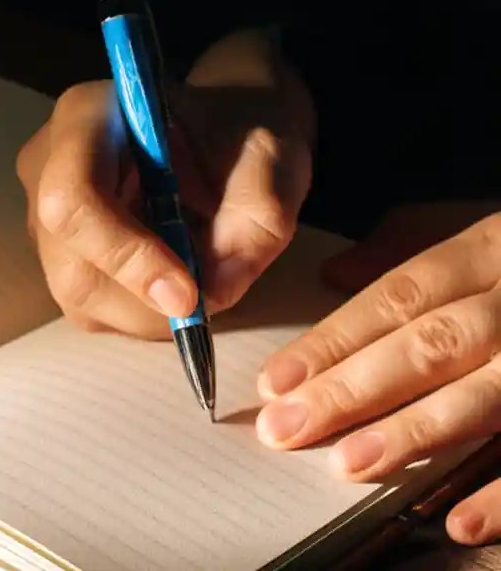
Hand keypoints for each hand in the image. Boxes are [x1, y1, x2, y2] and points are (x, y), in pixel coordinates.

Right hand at [15, 29, 313, 338]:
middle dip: (148, 300)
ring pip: (79, 296)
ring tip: (197, 273)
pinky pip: (88, 307)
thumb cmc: (241, 129)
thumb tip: (216, 291)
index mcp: (86, 117)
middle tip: (212, 292)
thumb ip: (256, 218)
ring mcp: (40, 213)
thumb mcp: (271, 159)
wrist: (219, 128)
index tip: (189, 293)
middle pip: (72, 266)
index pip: (74, 200)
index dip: (125, 256)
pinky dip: (142, 311)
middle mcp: (45, 166)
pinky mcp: (55, 252)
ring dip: (149, 311)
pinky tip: (173, 275)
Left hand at [255, 202, 500, 544]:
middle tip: (288, 427)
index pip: (399, 294)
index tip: (277, 380)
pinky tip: (463, 522)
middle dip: (355, 387)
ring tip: (351, 464)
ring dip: (419, 432)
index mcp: (493, 249)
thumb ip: (412, 251)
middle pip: (433, 341)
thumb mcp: (490, 234)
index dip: (335, 339)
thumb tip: (333, 275)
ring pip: (492, 392)